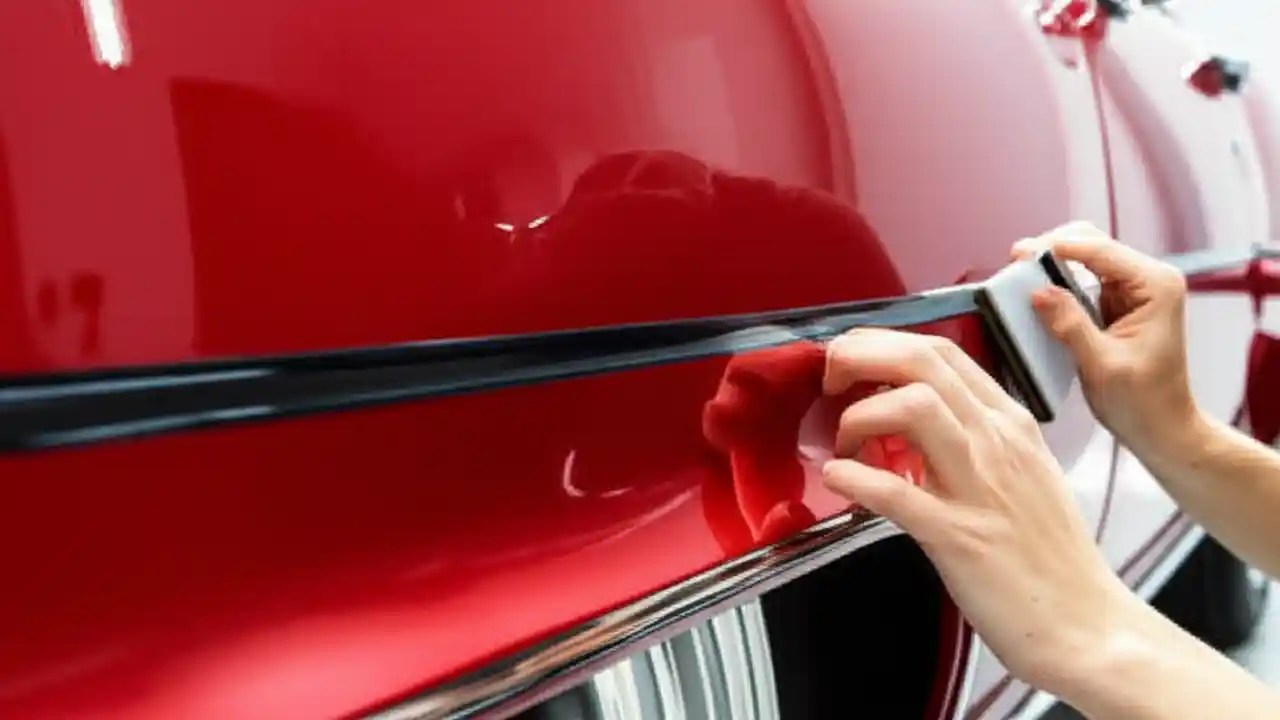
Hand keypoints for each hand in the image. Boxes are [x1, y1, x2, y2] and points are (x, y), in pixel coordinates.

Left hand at [821, 328, 1141, 694]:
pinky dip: (854, 479)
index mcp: (1010, 425)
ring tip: (844, 445)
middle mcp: (997, 443)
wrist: (1088, 626)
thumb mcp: (1022, 474)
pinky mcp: (959, 536)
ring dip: (858, 416)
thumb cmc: (1050, 559)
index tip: (852, 361)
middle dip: (860, 356)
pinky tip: (839, 480)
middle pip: (921, 361)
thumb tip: (913, 417)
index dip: (882, 344)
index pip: (941, 352)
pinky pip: (895, 492)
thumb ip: (974, 439)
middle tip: (831, 381)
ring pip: (912, 406)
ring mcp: (979, 487)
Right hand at [1012, 221, 1197, 456]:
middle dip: (1052, 249)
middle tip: (1016, 263)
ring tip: (1020, 275)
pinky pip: (1081, 280)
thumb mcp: (1102, 365)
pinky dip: (1056, 283)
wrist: (1162, 428)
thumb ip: (1070, 325)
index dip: (1058, 248)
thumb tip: (1037, 292)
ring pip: (1083, 258)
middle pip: (1091, 244)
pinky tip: (1036, 291)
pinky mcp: (1115, 304)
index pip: (1101, 250)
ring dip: (1051, 265)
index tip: (1021, 254)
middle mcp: (1147, 280)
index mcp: (1156, 286)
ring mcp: (1132, 291)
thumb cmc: (1144, 402)